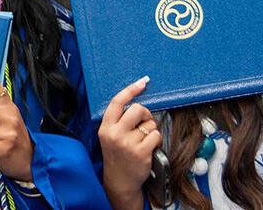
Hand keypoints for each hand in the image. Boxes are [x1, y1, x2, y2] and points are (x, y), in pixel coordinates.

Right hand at [98, 76, 160, 209]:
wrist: (119, 180)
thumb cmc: (117, 155)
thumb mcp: (109, 136)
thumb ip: (118, 121)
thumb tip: (138, 104)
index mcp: (106, 127)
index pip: (117, 102)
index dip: (130, 90)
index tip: (141, 83)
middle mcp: (115, 134)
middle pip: (137, 109)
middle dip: (145, 114)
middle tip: (144, 123)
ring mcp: (128, 143)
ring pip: (150, 124)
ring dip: (151, 130)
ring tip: (143, 141)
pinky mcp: (141, 152)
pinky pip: (156, 136)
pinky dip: (156, 141)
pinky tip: (149, 148)